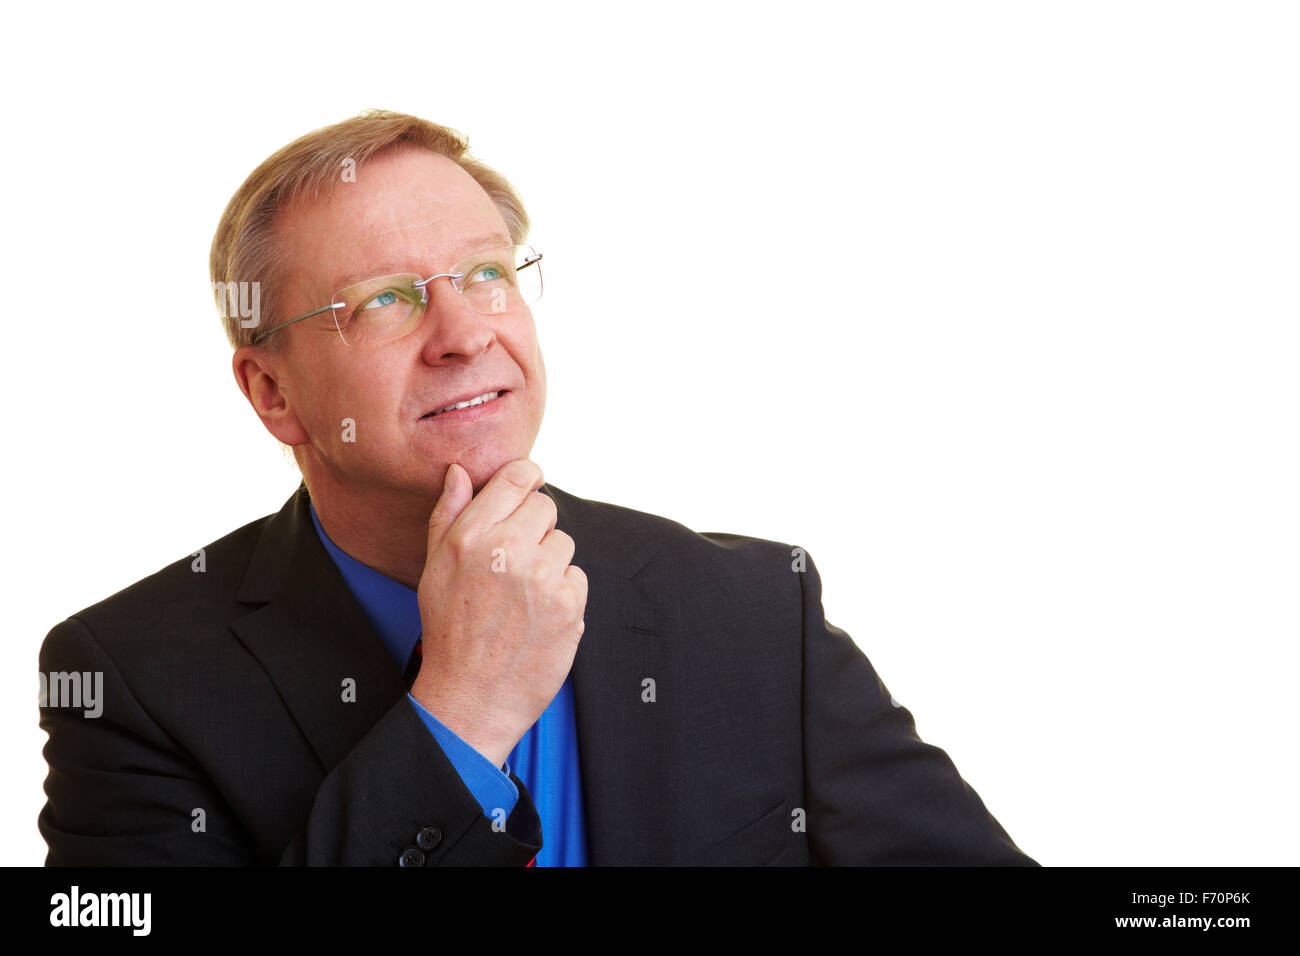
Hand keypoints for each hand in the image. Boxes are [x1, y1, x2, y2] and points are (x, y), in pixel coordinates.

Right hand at [410, 459, 587, 769]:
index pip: (517, 477)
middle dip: (535, 528)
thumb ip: (448, 515)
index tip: (529, 489)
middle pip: (546, 506)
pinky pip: (577, 577)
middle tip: (516, 563)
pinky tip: (538, 617)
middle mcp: (507, 550)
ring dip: (550, 563)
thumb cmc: (450, 632)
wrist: (471, 699)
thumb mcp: (434, 569)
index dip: (527, 478)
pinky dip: (563, 594)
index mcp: (470, 536)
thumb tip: (460, 471)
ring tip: (522, 597)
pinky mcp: (569, 604)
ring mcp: (542, 577)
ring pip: (564, 543)